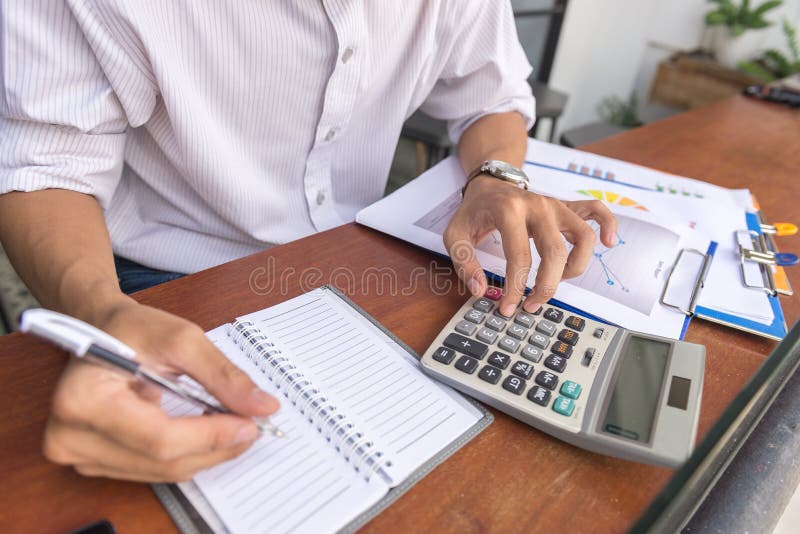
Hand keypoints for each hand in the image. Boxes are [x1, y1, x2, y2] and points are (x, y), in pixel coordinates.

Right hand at [42, 300, 279, 481]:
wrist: (101, 331)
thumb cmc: (133, 330)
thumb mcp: (181, 339)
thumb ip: (223, 375)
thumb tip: (262, 407)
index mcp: (83, 400)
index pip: (159, 437)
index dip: (211, 437)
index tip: (251, 425)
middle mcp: (71, 435)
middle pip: (162, 460)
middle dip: (216, 446)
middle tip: (253, 427)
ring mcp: (79, 453)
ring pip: (162, 471)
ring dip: (205, 454)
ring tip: (234, 427)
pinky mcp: (94, 461)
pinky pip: (153, 469)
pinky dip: (188, 455)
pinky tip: (207, 435)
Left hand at [443, 175, 616, 315]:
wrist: (489, 183)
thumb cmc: (474, 211)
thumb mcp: (455, 234)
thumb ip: (464, 263)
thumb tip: (481, 290)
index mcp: (509, 211)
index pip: (519, 257)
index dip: (516, 288)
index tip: (509, 308)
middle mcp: (538, 206)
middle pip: (555, 252)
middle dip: (547, 286)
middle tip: (532, 305)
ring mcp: (555, 205)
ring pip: (582, 237)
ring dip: (575, 267)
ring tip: (557, 280)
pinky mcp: (566, 206)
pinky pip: (597, 210)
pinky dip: (608, 225)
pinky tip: (608, 242)